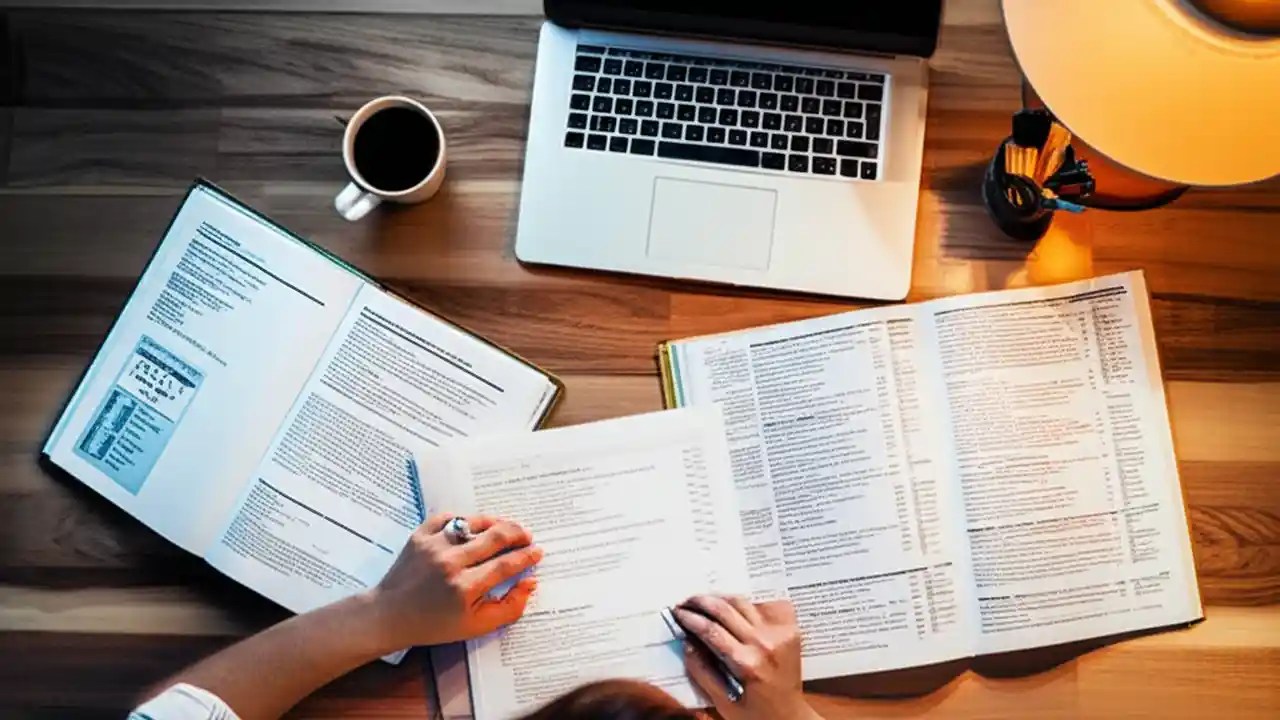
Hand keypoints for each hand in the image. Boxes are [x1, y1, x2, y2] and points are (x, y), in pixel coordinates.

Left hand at [366, 513, 541, 647]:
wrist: (390, 615)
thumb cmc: (434, 624)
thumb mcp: (476, 626)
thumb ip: (509, 607)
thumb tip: (530, 583)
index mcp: (465, 588)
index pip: (507, 564)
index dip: (527, 556)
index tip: (537, 552)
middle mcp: (450, 562)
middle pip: (495, 537)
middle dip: (518, 533)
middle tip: (527, 536)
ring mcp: (433, 546)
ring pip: (474, 523)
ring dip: (495, 523)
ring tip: (505, 527)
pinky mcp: (420, 535)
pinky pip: (449, 517)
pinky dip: (464, 519)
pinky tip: (473, 526)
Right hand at [676, 596, 820, 719]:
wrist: (789, 716)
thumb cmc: (754, 714)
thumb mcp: (721, 701)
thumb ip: (701, 670)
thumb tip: (686, 642)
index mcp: (747, 663)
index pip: (711, 629)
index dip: (690, 618)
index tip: (677, 613)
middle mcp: (764, 643)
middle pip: (725, 609)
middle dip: (701, 602)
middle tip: (686, 603)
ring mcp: (780, 633)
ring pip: (744, 602)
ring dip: (721, 599)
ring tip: (705, 602)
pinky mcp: (791, 629)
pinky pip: (766, 605)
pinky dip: (748, 604)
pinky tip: (735, 608)